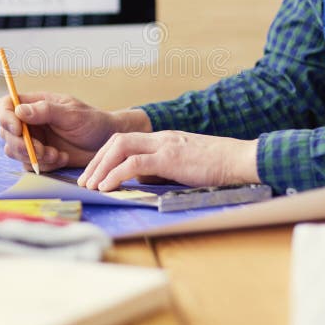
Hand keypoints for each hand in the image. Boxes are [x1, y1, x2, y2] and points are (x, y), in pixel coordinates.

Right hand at [0, 91, 150, 171]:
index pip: (6, 105)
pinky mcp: (40, 157)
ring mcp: (33, 140)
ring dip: (33, 156)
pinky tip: (61, 159)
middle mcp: (29, 121)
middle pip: (6, 132)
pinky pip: (29, 164)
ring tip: (57, 155)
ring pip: (15, 150)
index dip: (5, 116)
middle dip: (21, 144)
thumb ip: (46, 111)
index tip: (17, 128)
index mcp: (34, 104)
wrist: (107, 143)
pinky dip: (43, 165)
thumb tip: (19, 111)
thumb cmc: (92, 122)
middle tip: (42, 150)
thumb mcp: (72, 114)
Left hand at [77, 130, 259, 190]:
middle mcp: (160, 138)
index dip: (104, 156)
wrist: (239, 160)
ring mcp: (164, 145)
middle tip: (85, 181)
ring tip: (91, 185)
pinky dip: (116, 174)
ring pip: (120, 147)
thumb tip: (143, 181)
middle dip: (96, 160)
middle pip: (116, 140)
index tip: (94, 174)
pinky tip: (107, 187)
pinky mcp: (170, 158)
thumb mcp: (185, 166)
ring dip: (101, 166)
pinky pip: (135, 163)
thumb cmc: (218, 166)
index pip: (125, 141)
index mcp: (163, 139)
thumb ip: (164, 170)